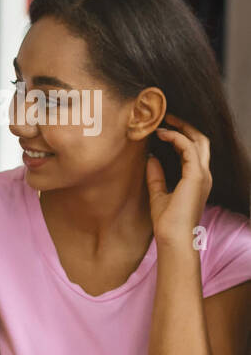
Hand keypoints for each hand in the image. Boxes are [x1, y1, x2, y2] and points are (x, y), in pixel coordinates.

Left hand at [147, 117, 211, 247]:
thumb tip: (151, 159)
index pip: (194, 150)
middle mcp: (203, 174)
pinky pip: (189, 149)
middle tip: (167, 117)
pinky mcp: (196, 176)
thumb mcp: (158, 194)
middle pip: (200, 141)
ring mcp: (202, 175)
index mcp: (196, 179)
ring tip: (163, 122)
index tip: (162, 129)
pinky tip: (162, 134)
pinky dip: (177, 138)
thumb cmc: (167, 222)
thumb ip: (156, 176)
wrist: (173, 237)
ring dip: (181, 129)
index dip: (181, 136)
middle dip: (185, 127)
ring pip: (198, 141)